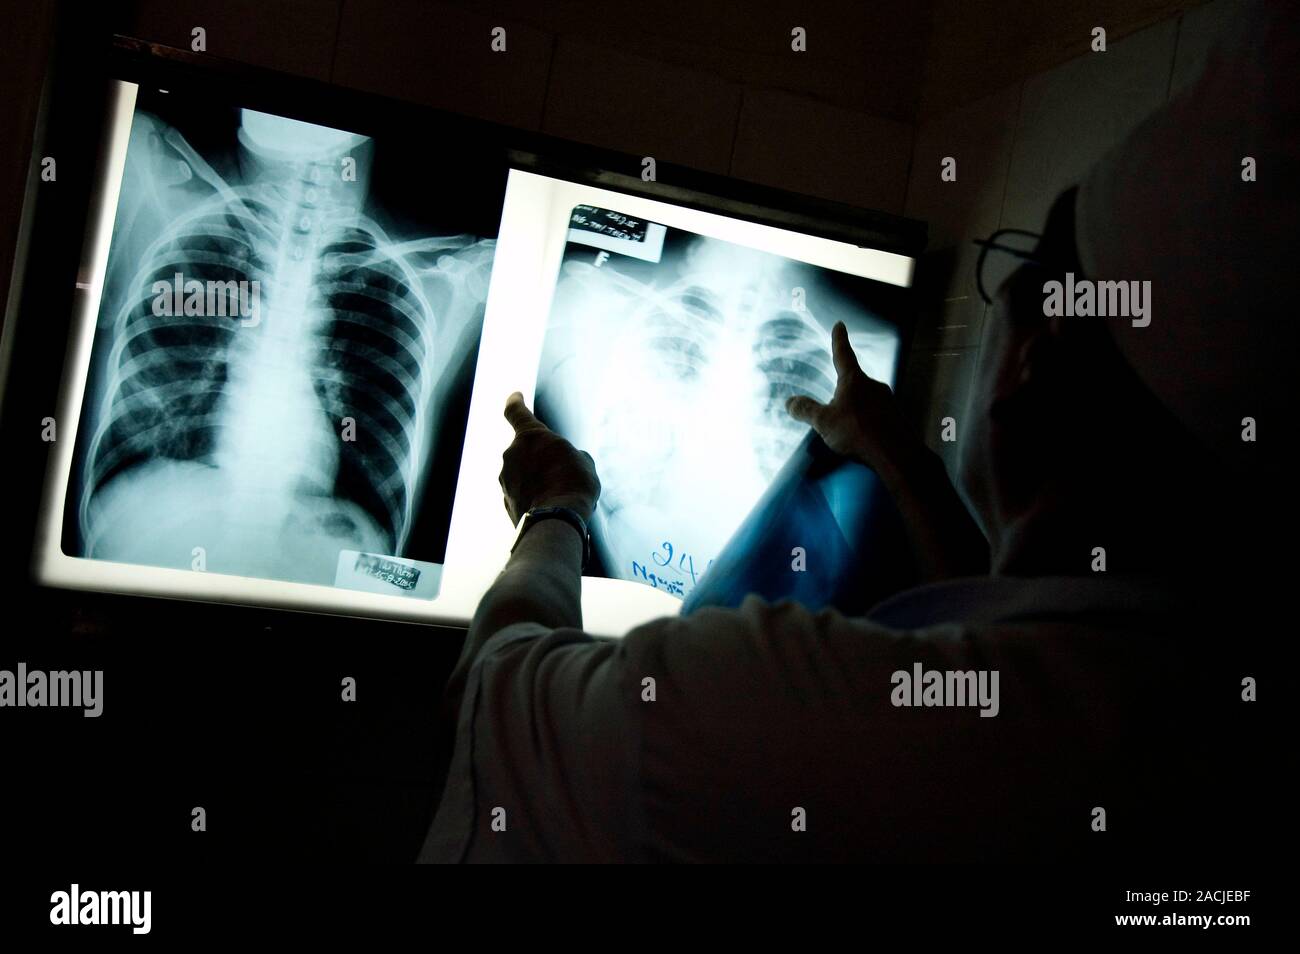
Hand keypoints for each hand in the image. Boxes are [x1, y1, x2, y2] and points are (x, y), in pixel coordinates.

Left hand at [499, 392, 600, 524]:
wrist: (557, 521)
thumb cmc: (573, 485)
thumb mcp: (584, 462)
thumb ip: (570, 456)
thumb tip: (567, 464)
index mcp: (530, 436)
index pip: (516, 412)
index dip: (515, 402)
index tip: (515, 396)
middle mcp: (511, 455)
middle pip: (526, 449)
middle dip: (542, 458)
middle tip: (564, 472)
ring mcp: (506, 480)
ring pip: (524, 474)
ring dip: (539, 480)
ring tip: (562, 495)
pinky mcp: (506, 502)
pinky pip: (522, 493)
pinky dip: (534, 497)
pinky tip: (552, 508)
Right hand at [786, 321, 919, 479]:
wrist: (895, 454)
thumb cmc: (858, 433)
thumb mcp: (824, 422)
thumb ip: (806, 411)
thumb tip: (789, 402)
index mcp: (854, 381)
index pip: (843, 354)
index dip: (839, 340)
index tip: (839, 325)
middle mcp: (873, 386)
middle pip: (854, 382)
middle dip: (844, 390)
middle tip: (834, 403)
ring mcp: (887, 401)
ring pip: (866, 400)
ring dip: (856, 410)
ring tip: (847, 430)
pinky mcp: (896, 418)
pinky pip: (876, 415)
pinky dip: (867, 422)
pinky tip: (862, 438)